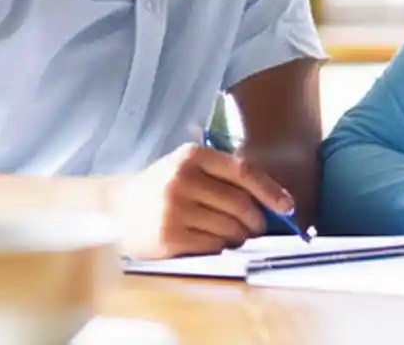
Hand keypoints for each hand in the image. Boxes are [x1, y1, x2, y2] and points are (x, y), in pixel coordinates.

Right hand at [104, 142, 294, 259]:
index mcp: (193, 156)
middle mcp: (184, 179)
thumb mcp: (187, 166)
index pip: (244, 172)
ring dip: (240, 236)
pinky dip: (222, 246)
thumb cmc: (162, 187)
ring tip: (234, 234)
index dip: (270, 190)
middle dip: (256, 220)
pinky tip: (214, 241)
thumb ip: (224, 175)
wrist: (116, 208)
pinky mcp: (169, 236)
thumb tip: (272, 200)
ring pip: (230, 228)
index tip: (287, 206)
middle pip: (241, 204)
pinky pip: (213, 245)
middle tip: (257, 228)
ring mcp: (175, 209)